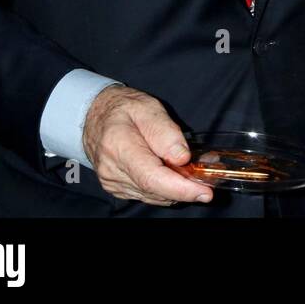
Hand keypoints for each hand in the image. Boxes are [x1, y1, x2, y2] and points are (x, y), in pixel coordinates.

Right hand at [82, 86, 211, 205]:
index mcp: (119, 146)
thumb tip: (182, 158)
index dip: (180, 189)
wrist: (96, 116)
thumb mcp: (148, 108)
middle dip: (186, 187)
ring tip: (195, 169)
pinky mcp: (118, 188)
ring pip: (154, 195)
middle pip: (155, 190)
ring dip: (179, 187)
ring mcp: (113, 182)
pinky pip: (148, 194)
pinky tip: (177, 172)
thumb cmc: (124, 108)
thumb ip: (165, 132)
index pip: (151, 178)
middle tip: (208, 174)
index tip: (204, 192)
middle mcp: (113, 170)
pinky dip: (167, 187)